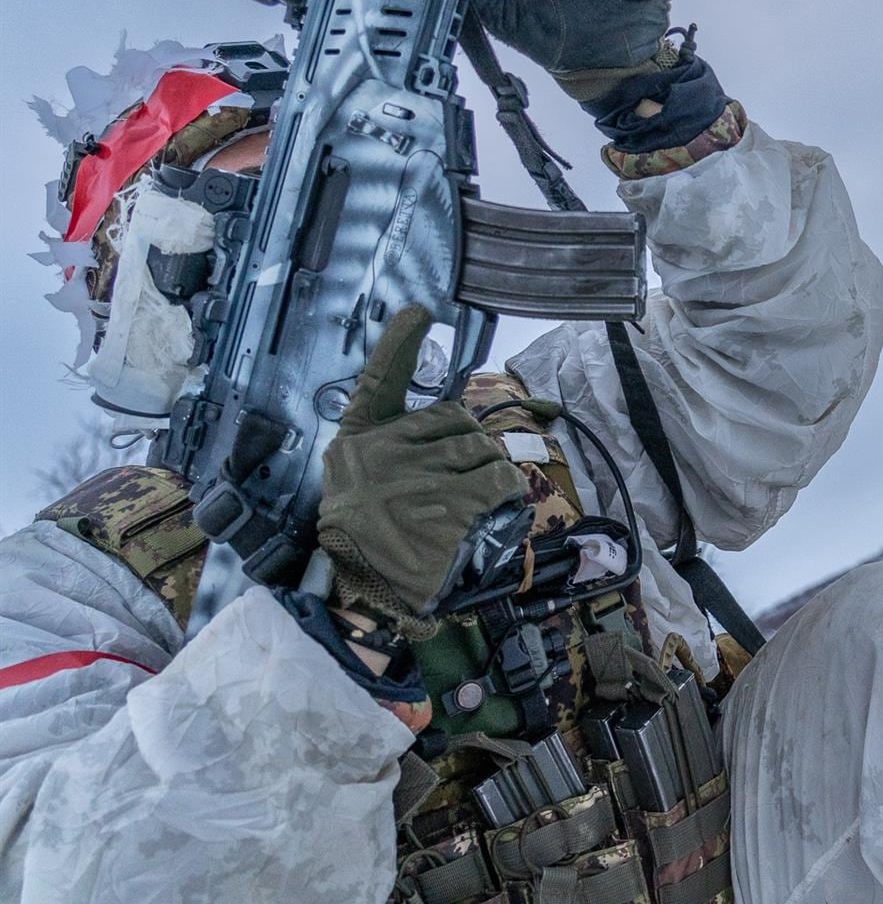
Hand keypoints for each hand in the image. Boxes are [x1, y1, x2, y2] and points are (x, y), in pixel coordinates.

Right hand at [317, 307, 527, 636]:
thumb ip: (386, 432)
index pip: (378, 383)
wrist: (361, 592)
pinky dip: (504, 497)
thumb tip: (425, 373)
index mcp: (362, 443)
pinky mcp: (453, 515)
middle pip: (461, 426)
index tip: (417, 310)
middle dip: (470, 450)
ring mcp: (421, 484)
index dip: (396, 345)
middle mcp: (387, 457)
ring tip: (472, 502)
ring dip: (491, 476)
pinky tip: (489, 515)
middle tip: (455, 482)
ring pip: (486, 454)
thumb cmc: (365, 530)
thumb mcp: (357, 478)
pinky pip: (501, 485)